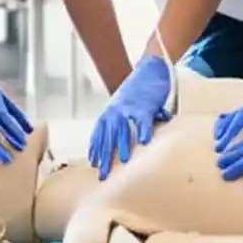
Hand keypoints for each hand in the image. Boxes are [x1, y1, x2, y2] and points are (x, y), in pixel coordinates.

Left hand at [88, 55, 171, 179]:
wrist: (149, 69)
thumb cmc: (138, 92)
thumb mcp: (124, 106)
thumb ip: (121, 122)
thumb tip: (123, 142)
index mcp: (110, 111)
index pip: (99, 131)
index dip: (95, 146)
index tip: (93, 162)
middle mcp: (116, 110)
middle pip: (108, 135)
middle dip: (105, 155)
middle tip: (103, 173)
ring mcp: (130, 107)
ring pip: (124, 128)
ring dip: (123, 144)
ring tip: (124, 160)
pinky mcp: (145, 105)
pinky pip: (143, 119)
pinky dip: (143, 129)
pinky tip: (144, 142)